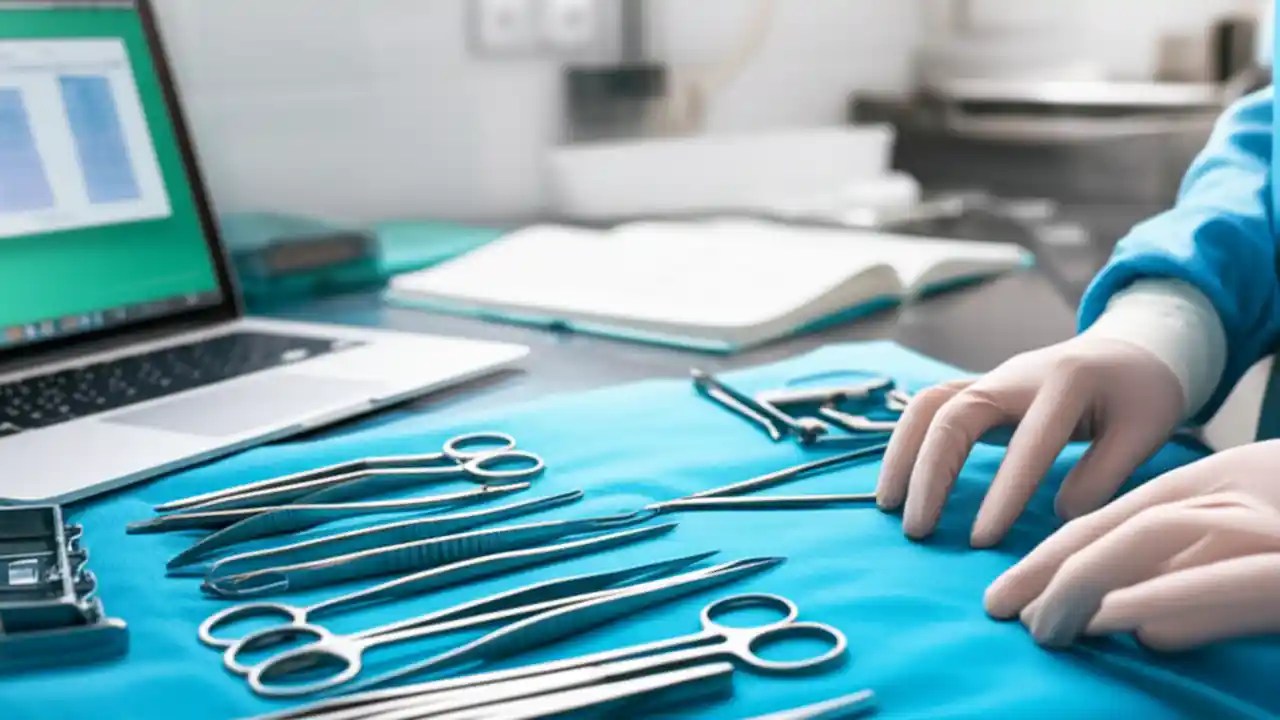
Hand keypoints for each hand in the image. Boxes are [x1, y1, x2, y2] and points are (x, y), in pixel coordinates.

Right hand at [876, 334, 1183, 545]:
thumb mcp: (1144, 431)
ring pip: (927, 406)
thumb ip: (1104, 474)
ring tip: (889, 506)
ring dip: (902, 455)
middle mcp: (1015, 375)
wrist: (1128, 347)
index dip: (1003, 493)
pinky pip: (927, 409)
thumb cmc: (1141, 394)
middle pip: (955, 414)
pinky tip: (896, 483)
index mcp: (1067, 382)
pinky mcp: (975, 389)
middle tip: (918, 529)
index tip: (981, 540)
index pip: (1028, 441)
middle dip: (931, 473)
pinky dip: (904, 443)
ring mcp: (990, 378)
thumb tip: (1057, 519)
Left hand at [985, 441, 1279, 649]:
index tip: (1006, 597)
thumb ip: (1196, 573)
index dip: (1050, 558)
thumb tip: (1145, 629)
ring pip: (1151, 535)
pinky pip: (1226, 577)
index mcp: (1210, 484)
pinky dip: (1166, 593)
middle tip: (1000, 611)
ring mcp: (1262, 526)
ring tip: (1041, 626)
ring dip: (1086, 581)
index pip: (1111, 518)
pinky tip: (1121, 623)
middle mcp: (1227, 496)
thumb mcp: (1252, 541)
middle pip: (1118, 525)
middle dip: (1049, 568)